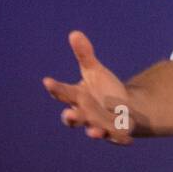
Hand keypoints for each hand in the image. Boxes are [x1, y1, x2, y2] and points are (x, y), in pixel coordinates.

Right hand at [42, 30, 135, 144]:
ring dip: (93, 131)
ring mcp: (98, 124)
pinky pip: (114, 137)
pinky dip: (118, 138)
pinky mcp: (114, 133)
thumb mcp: (95, 71)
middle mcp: (85, 113)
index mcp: (77, 97)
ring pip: (92, 130)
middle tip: (68, 113)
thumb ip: (84, 55)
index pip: (63, 92)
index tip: (47, 80)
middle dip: (71, 116)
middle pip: (74, 116)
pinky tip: (125, 138)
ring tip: (93, 132)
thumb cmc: (104, 89)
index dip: (55, 88)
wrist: (123, 107)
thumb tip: (74, 33)